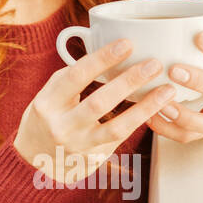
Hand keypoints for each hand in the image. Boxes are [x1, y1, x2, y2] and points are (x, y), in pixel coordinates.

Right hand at [14, 37, 174, 182]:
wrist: (35, 159)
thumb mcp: (50, 93)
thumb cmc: (48, 115)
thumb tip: (110, 49)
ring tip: (167, 90)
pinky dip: (141, 120)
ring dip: (145, 107)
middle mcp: (62, 127)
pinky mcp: (94, 158)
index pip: (76, 76)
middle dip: (129, 82)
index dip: (102, 59)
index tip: (127, 43)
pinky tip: (159, 107)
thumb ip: (75, 75)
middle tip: (154, 64)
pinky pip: (123, 137)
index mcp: (48, 103)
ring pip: (117, 127)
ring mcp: (79, 146)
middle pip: (99, 102)